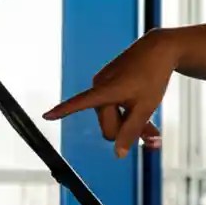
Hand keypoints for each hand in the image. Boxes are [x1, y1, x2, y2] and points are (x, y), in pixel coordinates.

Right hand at [42, 28, 179, 156]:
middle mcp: (99, 85)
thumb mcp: (146, 107)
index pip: (79, 103)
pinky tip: (145, 116)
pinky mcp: (109, 81)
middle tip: (151, 134)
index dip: (62, 111)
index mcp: (105, 90)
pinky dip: (127, 113)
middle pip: (107, 126)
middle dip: (126, 131)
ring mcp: (103, 83)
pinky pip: (114, 105)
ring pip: (111, 117)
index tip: (45, 116)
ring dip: (129, 124)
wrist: (159, 50)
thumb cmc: (153, 77)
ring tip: (152, 129)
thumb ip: (131, 131)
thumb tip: (118, 155)